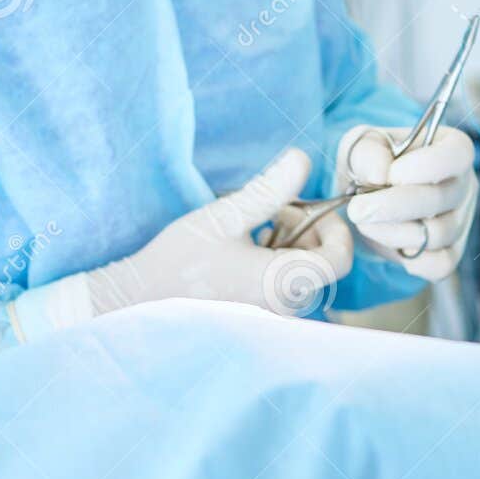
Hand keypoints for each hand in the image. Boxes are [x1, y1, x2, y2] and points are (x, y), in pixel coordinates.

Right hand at [88, 149, 353, 316]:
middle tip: (272, 212)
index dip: (335, 229)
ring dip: (287, 246)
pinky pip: (282, 289)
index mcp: (282, 283)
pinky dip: (274, 264)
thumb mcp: (226, 216)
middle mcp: (283, 308)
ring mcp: (270, 318)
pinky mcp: (256, 319)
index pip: (340, 260)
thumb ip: (269, 189)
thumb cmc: (179, 260)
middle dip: (305, 232)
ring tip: (252, 231)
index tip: (312, 210)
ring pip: (301, 276)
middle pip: (321, 265)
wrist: (139, 299)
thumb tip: (302, 159)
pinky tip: (243, 253)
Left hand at [340, 124, 477, 281]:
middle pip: (442, 198)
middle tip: (357, 208)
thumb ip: (367, 151)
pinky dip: (409, 258)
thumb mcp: (361, 146)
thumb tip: (380, 173)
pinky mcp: (451, 253)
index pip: (457, 154)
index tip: (390, 175)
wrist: (366, 202)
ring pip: (437, 234)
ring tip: (364, 222)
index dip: (426, 165)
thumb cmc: (371, 166)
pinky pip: (439, 264)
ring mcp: (461, 222)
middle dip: (394, 206)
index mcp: (452, 149)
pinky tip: (385, 242)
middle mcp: (464, 185)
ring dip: (393, 232)